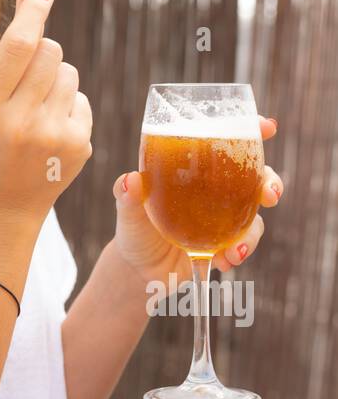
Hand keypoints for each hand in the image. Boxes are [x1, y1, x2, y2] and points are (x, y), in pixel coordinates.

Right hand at [0, 0, 92, 225]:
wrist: (5, 201)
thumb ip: (10, 47)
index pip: (18, 46)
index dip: (34, 13)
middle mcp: (19, 123)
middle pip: (50, 52)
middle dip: (44, 52)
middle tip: (30, 76)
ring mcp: (53, 137)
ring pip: (69, 73)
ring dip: (56, 81)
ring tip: (37, 110)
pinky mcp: (78, 146)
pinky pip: (82, 99)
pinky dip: (68, 107)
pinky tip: (52, 131)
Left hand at [112, 116, 283, 289]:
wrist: (139, 271)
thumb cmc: (135, 230)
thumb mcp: (128, 211)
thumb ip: (127, 196)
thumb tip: (130, 180)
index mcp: (195, 171)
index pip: (226, 143)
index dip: (250, 130)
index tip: (266, 127)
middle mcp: (216, 191)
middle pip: (256, 177)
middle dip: (271, 183)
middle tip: (269, 195)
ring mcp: (224, 218)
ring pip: (255, 216)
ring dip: (253, 232)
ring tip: (237, 250)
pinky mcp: (225, 244)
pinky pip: (242, 245)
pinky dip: (238, 253)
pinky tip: (225, 260)